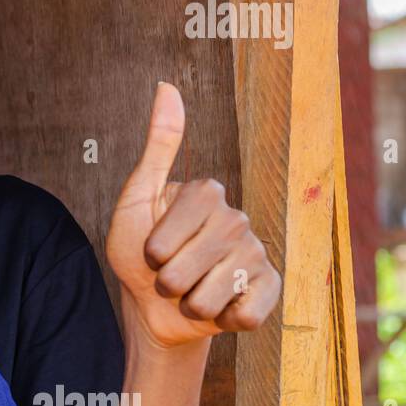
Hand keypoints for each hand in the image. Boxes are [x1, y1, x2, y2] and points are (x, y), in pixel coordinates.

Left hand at [105, 82, 279, 349]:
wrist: (155, 308)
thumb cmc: (138, 253)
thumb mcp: (136, 200)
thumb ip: (157, 148)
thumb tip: (166, 86)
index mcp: (208, 193)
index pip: (176, 229)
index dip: (155, 248)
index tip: (151, 249)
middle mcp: (238, 218)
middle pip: (193, 263)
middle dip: (168, 280)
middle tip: (168, 275)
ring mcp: (257, 253)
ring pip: (216, 292)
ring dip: (192, 303)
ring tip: (189, 292)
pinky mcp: (269, 288)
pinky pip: (249, 312)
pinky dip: (226, 319)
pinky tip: (221, 308)